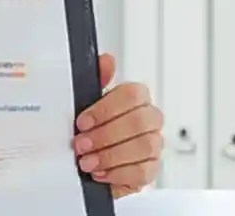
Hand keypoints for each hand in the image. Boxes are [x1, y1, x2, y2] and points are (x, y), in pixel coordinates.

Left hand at [73, 53, 163, 198]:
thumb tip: (106, 60)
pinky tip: (101, 172)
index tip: (83, 121)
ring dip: (110, 155)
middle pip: (140, 122)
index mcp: (135, 98)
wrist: (89, 159)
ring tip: (87, 160)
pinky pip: (143, 171)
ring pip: (144, 147)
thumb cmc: (90, 128)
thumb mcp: (86, 102)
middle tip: (81, 143)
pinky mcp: (151, 169)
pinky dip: (118, 173)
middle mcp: (148, 119)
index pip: (133, 95)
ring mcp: (153, 144)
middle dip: (105, 135)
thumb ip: (96, 80)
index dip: (106, 109)